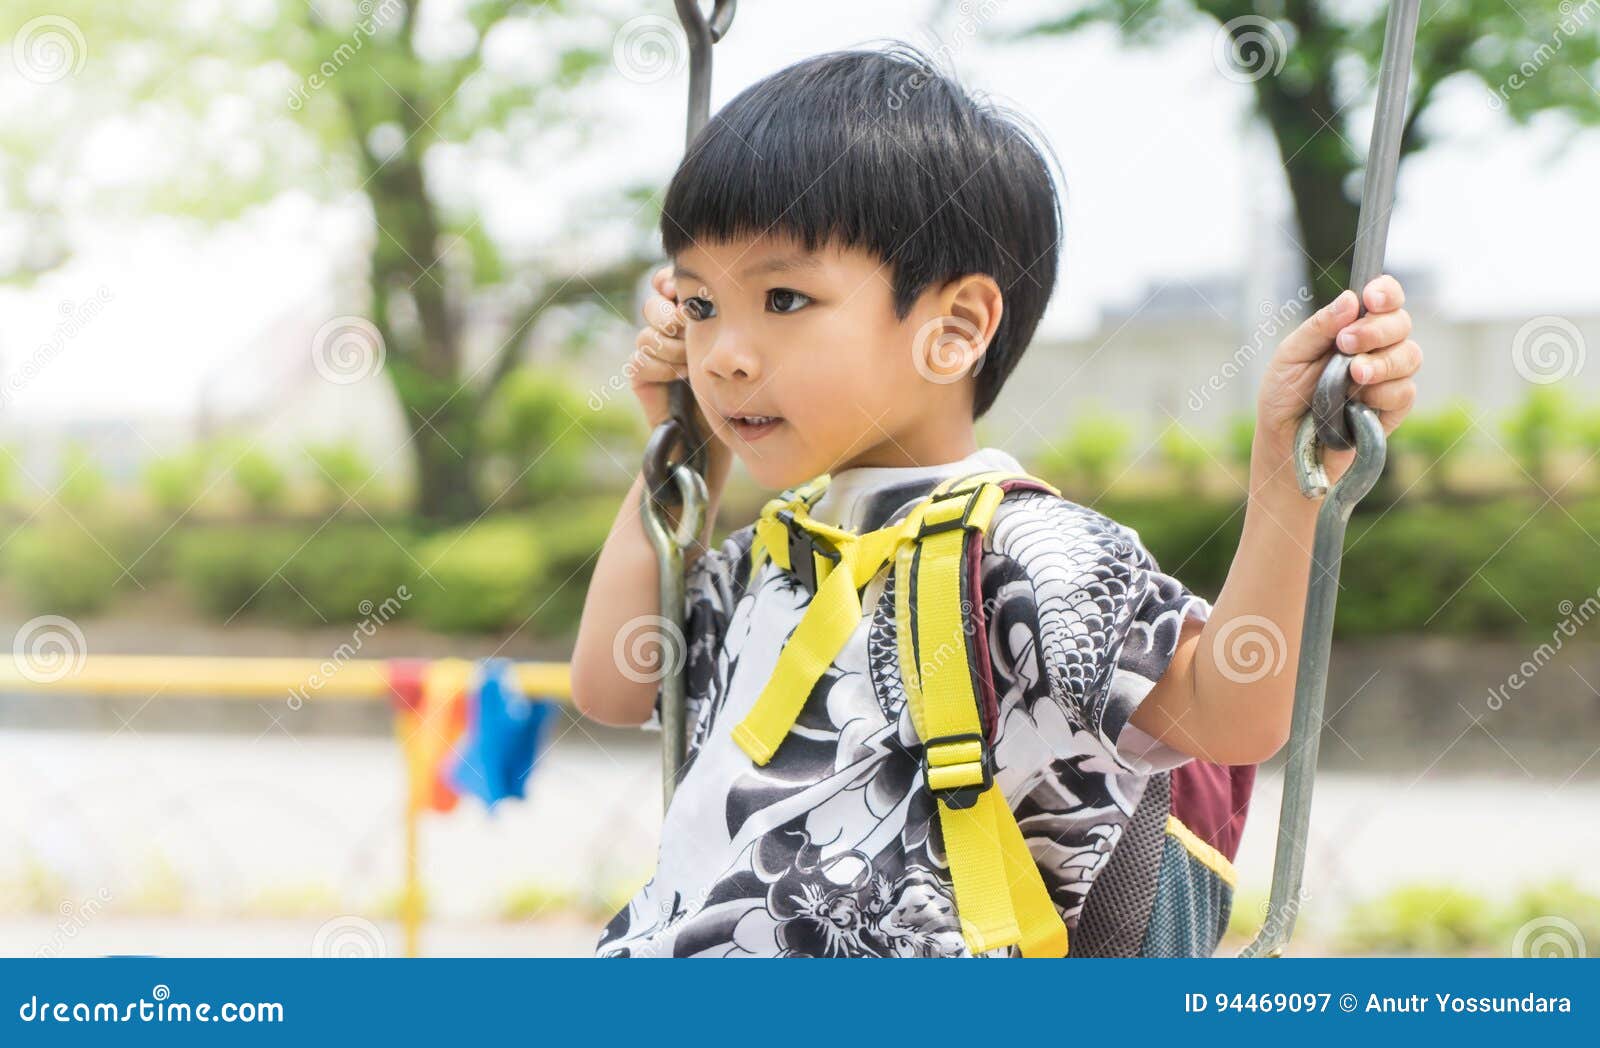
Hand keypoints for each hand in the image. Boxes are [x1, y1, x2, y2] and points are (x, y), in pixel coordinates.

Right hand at [628, 265, 731, 499]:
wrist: (717, 436)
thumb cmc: (734, 389)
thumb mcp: (730, 345)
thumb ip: (716, 316)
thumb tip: (696, 296)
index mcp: (689, 315)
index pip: (665, 282)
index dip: (667, 281)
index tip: (678, 288)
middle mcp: (668, 332)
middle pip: (653, 305)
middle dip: (670, 315)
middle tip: (687, 327)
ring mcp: (653, 354)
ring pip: (647, 334)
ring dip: (671, 348)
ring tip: (689, 365)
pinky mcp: (642, 376)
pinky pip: (640, 361)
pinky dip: (660, 369)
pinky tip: (678, 379)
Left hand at [1255, 274, 1421, 491]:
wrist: (1282, 443)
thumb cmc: (1283, 396)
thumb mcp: (1291, 356)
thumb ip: (1319, 328)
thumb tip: (1350, 299)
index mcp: (1352, 328)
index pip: (1384, 299)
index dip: (1386, 292)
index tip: (1371, 297)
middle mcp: (1375, 348)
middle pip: (1401, 323)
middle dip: (1377, 330)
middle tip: (1345, 342)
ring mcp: (1387, 378)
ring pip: (1410, 356)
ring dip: (1382, 361)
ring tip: (1354, 374)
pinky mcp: (1392, 409)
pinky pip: (1405, 392)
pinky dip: (1384, 392)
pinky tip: (1360, 401)